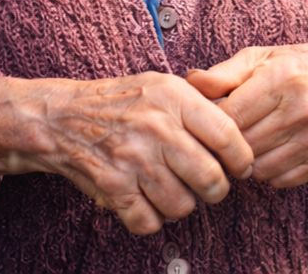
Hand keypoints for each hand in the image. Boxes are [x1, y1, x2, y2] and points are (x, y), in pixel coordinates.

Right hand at [0, 72, 253, 235]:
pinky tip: (148, 202)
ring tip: (174, 191)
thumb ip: (200, 102)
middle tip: (211, 187)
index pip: (227, 135)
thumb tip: (241, 130)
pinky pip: (150, 223)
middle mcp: (157, 128)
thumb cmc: (122, 101)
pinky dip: (152, 220)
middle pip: (210, 178)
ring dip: (182, 205)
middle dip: (217, 190)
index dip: (242, 158)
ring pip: (182, 206)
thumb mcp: (163, 85)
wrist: (64, 118)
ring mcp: (134, 160)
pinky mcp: (114, 188)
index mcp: (174, 99)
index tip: (242, 167)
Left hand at [187, 43, 307, 188]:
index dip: (213, 124)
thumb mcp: (260, 57)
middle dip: (229, 144)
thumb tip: (189, 83)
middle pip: (244, 146)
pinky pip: (280, 180)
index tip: (207, 122)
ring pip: (259, 168)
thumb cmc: (296, 65)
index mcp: (284, 78)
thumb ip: (224, 73)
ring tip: (248, 140)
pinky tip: (270, 150)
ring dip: (247, 160)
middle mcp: (304, 108)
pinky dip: (269, 171)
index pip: (231, 118)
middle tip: (224, 136)